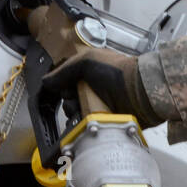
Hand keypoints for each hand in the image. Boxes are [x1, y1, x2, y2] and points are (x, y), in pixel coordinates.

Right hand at [39, 45, 156, 123]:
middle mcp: (95, 87)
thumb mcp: (86, 61)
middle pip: (70, 98)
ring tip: (83, 110)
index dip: (61, 85)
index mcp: (91, 71)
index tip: (62, 88)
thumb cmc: (116, 72)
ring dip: (76, 112)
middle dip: (69, 100)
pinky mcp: (106, 119)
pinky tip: (86, 120)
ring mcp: (101, 104)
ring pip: (77, 112)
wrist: (140, 92)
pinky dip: (83, 124)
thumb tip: (46, 82)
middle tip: (76, 99)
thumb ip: (64, 70)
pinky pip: (87, 124)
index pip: (67, 80)